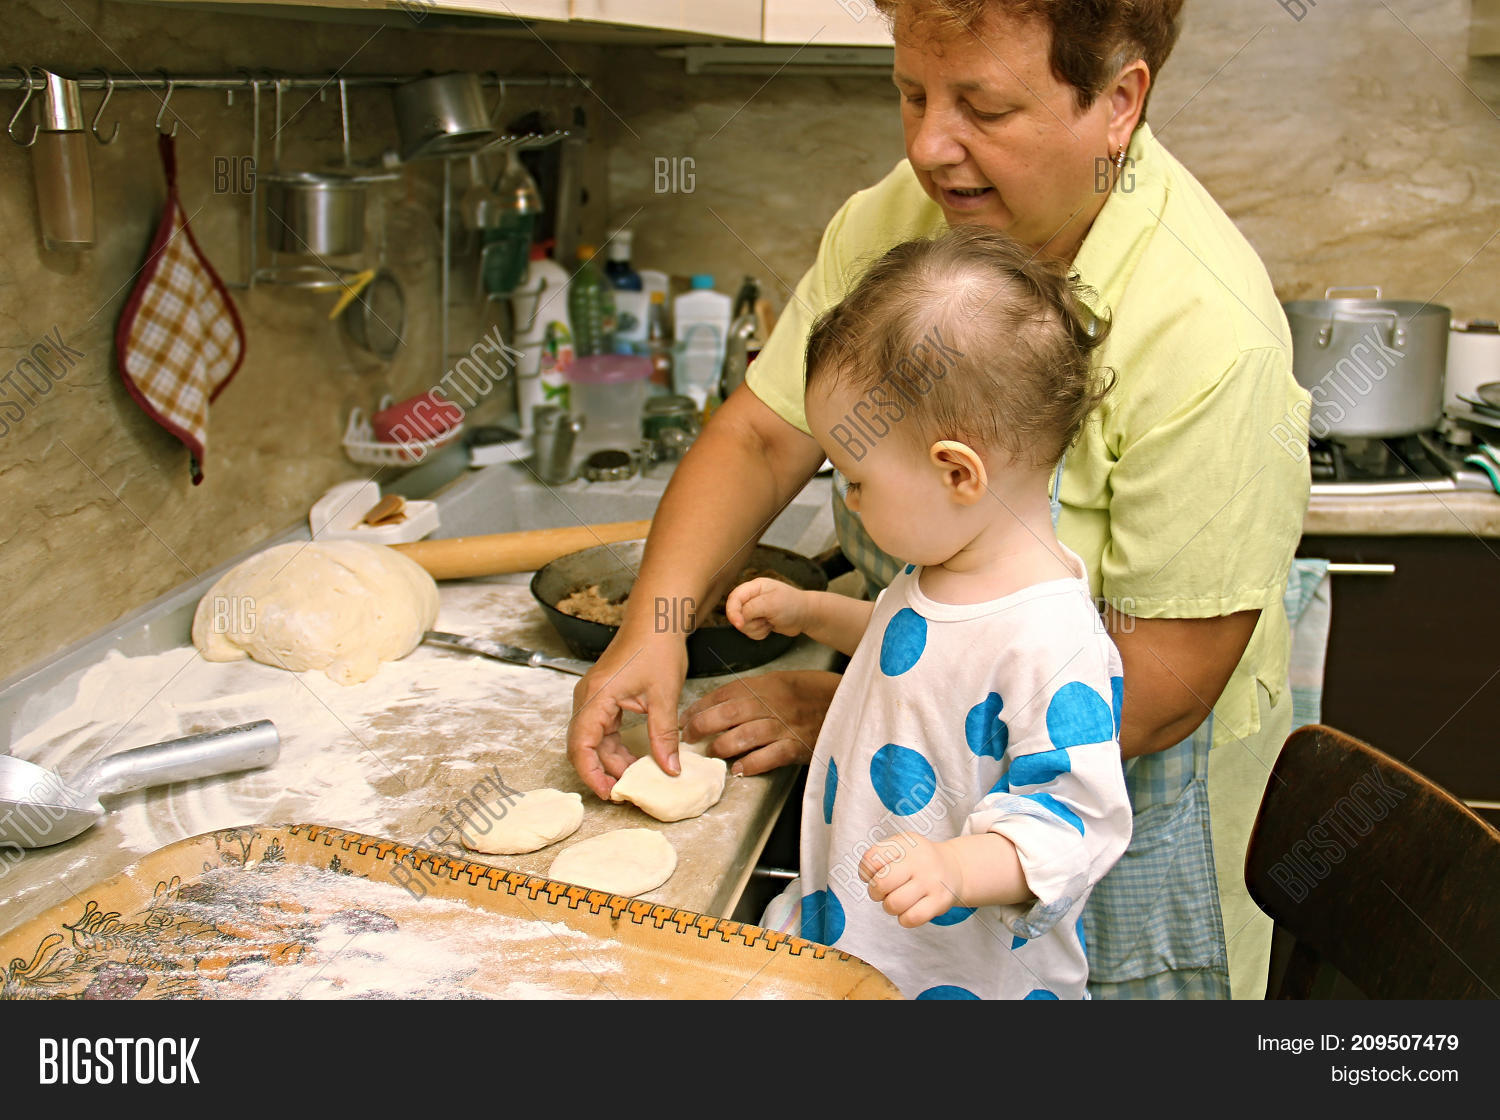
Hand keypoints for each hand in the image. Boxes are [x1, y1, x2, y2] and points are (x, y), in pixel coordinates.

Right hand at [566, 627, 687, 799]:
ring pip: (593, 740)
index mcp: (596, 696)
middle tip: (624, 792)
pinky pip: (602, 730)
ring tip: (635, 778)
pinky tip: (634, 759)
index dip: (591, 773)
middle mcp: (587, 698)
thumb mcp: (664, 696)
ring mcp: (593, 698)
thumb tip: (669, 769)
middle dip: (601, 771)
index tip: (609, 793)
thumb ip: (663, 736)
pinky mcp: (603, 698)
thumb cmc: (657, 648)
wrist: (657, 621)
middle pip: (583, 746)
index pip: (581, 745)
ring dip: (611, 760)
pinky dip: (615, 747)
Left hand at [681, 669, 838, 775]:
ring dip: (722, 746)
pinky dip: (750, 764)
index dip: (700, 706)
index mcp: (766, 684)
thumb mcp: (784, 682)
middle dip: (702, 726)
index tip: (685, 718)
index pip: (723, 693)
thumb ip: (756, 692)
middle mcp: (771, 703)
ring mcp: (783, 725)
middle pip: (726, 713)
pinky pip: (767, 757)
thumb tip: (723, 706)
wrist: (851, 703)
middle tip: (689, 738)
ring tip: (713, 753)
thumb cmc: (815, 692)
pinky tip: (739, 769)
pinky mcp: (796, 746)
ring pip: (742, 735)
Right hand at [725, 578, 807, 639]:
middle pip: (737, 614)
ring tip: (771, 621)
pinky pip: (751, 632)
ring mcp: (755, 610)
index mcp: (754, 587)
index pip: (734, 598)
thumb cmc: (793, 605)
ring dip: (757, 628)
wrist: (807, 616)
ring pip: (743, 625)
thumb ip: (752, 608)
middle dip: (750, 621)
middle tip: (765, 619)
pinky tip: (771, 626)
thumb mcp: (772, 603)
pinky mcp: (759, 621)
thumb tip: (738, 618)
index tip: (739, 624)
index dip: (733, 612)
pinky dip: (760, 633)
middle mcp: (752, 598)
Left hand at [858, 833, 963, 927]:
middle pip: (882, 883)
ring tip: (896, 900)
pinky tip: (908, 910)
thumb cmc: (917, 861)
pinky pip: (912, 918)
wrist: (954, 868)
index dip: (866, 871)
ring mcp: (931, 881)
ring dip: (889, 906)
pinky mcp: (940, 901)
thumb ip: (877, 857)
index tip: (873, 874)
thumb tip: (865, 876)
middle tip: (882, 891)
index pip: (872, 858)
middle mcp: (920, 861)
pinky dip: (904, 919)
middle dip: (875, 892)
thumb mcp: (899, 847)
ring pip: (894, 904)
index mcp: (905, 844)